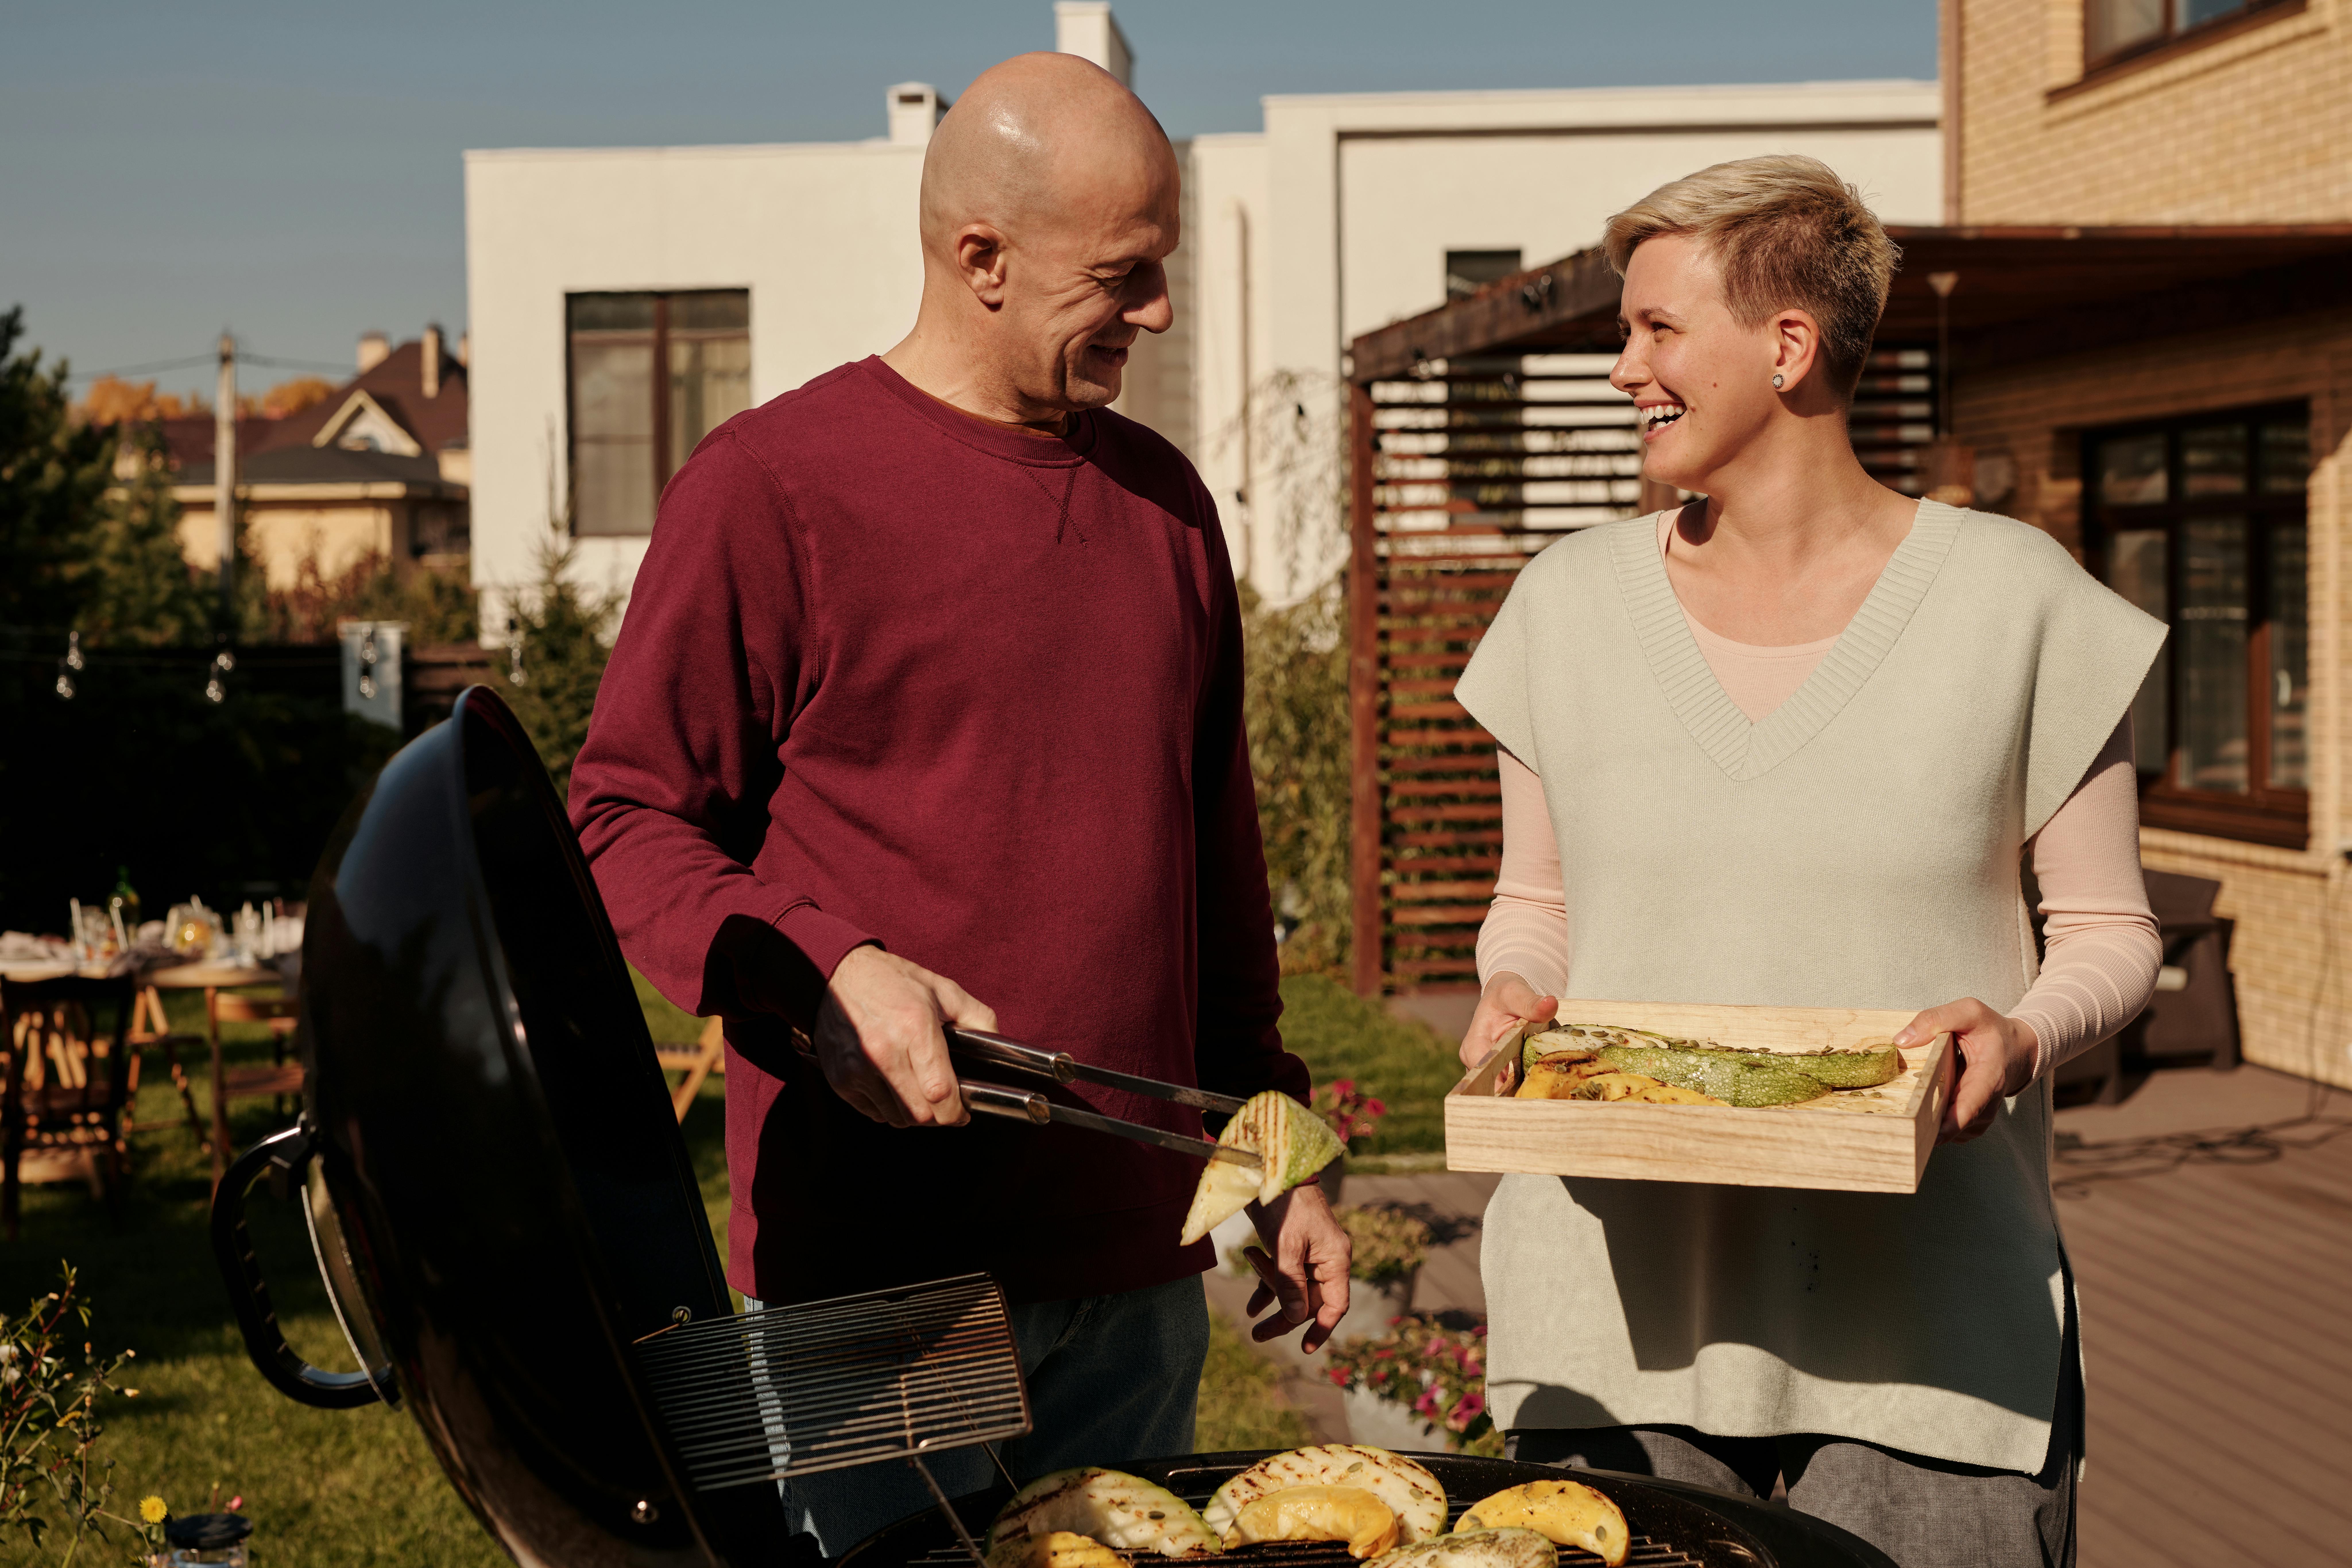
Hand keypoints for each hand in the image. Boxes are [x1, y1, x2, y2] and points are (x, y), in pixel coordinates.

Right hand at [812, 945, 995, 1127]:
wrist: (839, 975)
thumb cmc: (896, 982)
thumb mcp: (944, 990)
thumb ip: (979, 1018)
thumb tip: (999, 1047)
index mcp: (915, 1027)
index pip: (940, 1092)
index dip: (957, 1111)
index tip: (963, 1112)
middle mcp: (883, 1051)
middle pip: (920, 1114)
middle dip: (938, 1115)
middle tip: (942, 1100)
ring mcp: (858, 1068)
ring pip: (897, 1119)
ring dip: (913, 1113)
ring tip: (916, 1087)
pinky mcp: (840, 1079)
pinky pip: (873, 1113)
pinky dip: (888, 1108)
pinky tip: (892, 1084)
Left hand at [1237, 1181, 1351, 1352]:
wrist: (1269, 1169)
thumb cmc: (1284, 1203)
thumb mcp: (1285, 1245)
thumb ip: (1290, 1282)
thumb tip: (1293, 1318)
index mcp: (1335, 1258)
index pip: (1335, 1304)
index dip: (1322, 1328)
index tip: (1306, 1348)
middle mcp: (1325, 1259)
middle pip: (1310, 1300)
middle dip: (1284, 1319)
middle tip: (1258, 1336)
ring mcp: (1308, 1254)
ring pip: (1293, 1289)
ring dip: (1271, 1301)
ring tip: (1251, 1321)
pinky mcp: (1290, 1248)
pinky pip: (1282, 1276)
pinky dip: (1266, 1286)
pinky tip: (1252, 1305)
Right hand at [1459, 971, 1558, 1092]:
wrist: (1504, 999)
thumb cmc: (1506, 995)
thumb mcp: (1516, 993)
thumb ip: (1531, 1002)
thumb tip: (1550, 1004)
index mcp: (1474, 1045)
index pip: (1485, 1072)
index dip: (1504, 1087)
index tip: (1527, 1096)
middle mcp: (1476, 1063)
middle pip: (1494, 1090)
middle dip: (1516, 1098)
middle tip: (1543, 1105)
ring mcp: (1488, 1072)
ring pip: (1504, 1093)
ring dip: (1524, 1097)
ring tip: (1546, 1102)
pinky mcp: (1501, 1075)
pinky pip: (1513, 1088)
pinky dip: (1528, 1091)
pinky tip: (1546, 1095)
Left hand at [1899, 998, 2038, 1145]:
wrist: (2016, 1050)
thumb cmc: (1992, 1030)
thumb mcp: (1969, 1012)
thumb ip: (1936, 1019)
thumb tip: (1901, 1041)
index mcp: (1988, 1077)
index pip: (1969, 1107)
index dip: (1948, 1124)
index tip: (1926, 1135)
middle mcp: (1987, 1104)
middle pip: (1954, 1125)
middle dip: (1926, 1128)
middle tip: (1898, 1126)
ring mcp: (1980, 1117)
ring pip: (1949, 1131)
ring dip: (1927, 1124)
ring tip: (1906, 1109)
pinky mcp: (1971, 1122)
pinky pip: (1948, 1130)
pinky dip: (1932, 1122)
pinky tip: (1920, 1107)